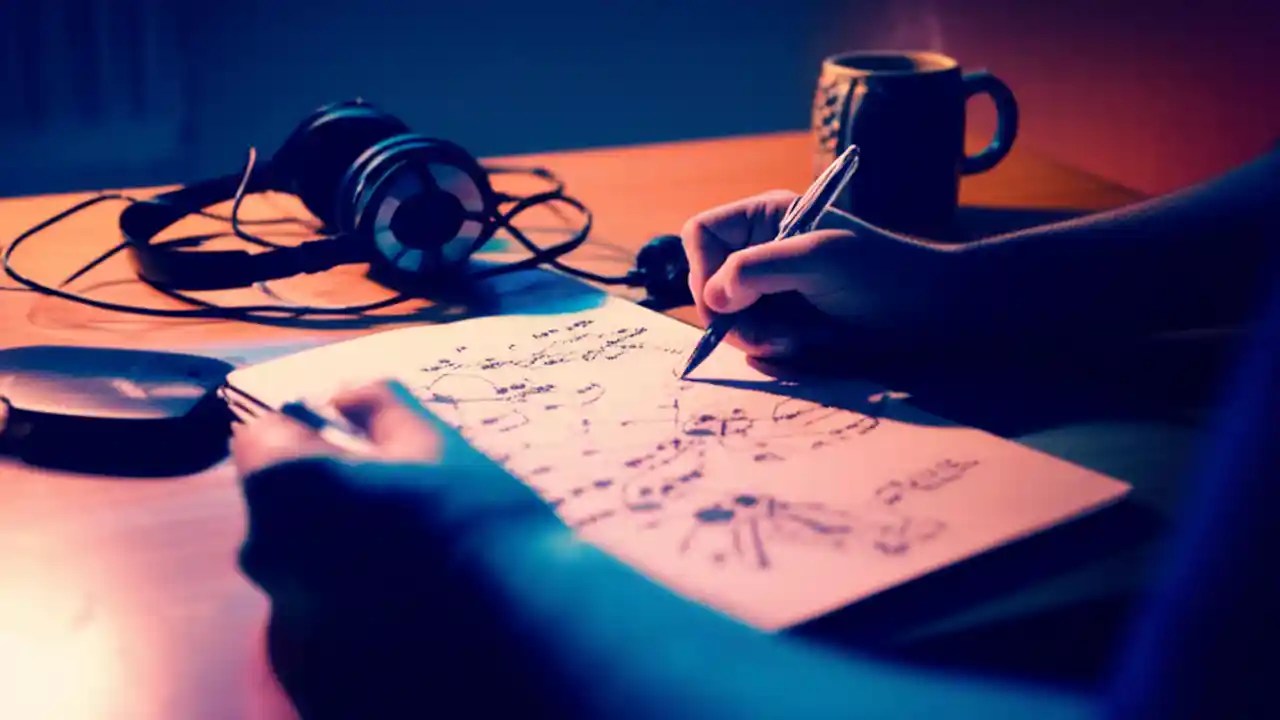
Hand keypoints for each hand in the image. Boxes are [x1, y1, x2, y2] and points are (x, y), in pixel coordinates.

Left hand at [230, 381, 560, 715]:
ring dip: (340, 559)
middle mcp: (267, 559)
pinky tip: (415, 615)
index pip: (259, 434)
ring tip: (417, 564)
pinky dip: (356, 615)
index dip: (302, 428)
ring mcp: (288, 627)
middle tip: (402, 503)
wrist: (529, 640)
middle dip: (326, 497)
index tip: (349, 437)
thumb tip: (345, 392)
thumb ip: (379, 406)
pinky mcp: (315, 679)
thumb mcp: (437, 445)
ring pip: (302, 571)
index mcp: (287, 488)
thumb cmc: (482, 527)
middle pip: (280, 509)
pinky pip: (324, 628)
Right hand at [681, 190, 964, 366]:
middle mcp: (761, 250)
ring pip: (729, 320)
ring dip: (757, 337)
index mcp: (764, 218)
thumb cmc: (880, 274)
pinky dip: (773, 351)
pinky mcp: (784, 322)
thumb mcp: (818, 260)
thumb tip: (713, 297)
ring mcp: (771, 289)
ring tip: (800, 340)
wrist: (928, 312)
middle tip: (770, 334)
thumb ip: (757, 270)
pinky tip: (806, 347)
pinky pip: (753, 341)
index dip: (702, 270)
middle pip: (708, 285)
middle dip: (734, 315)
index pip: (700, 235)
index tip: (725, 303)